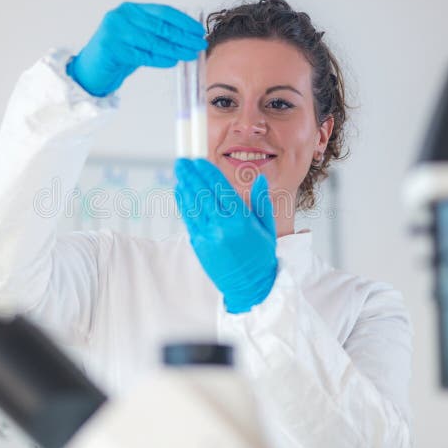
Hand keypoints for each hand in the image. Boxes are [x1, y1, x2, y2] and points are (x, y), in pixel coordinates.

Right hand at [66, 2, 206, 96]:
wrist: (90, 70)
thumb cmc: (117, 55)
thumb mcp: (137, 38)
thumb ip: (156, 32)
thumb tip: (187, 36)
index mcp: (130, 9)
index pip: (163, 12)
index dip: (183, 21)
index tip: (198, 30)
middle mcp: (122, 16)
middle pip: (161, 26)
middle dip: (183, 36)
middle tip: (199, 44)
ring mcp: (115, 32)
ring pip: (154, 41)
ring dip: (176, 49)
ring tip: (190, 54)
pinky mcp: (113, 49)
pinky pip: (144, 55)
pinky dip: (161, 59)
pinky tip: (174, 61)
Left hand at [174, 158, 277, 313]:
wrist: (251, 287)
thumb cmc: (261, 257)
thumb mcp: (267, 228)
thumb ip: (262, 201)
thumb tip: (259, 179)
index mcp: (242, 220)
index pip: (220, 188)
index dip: (207, 172)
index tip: (199, 159)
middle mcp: (223, 226)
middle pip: (202, 193)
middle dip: (191, 175)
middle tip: (182, 161)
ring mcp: (209, 236)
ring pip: (193, 205)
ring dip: (185, 186)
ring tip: (179, 171)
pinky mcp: (199, 245)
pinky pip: (189, 219)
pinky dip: (184, 203)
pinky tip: (181, 191)